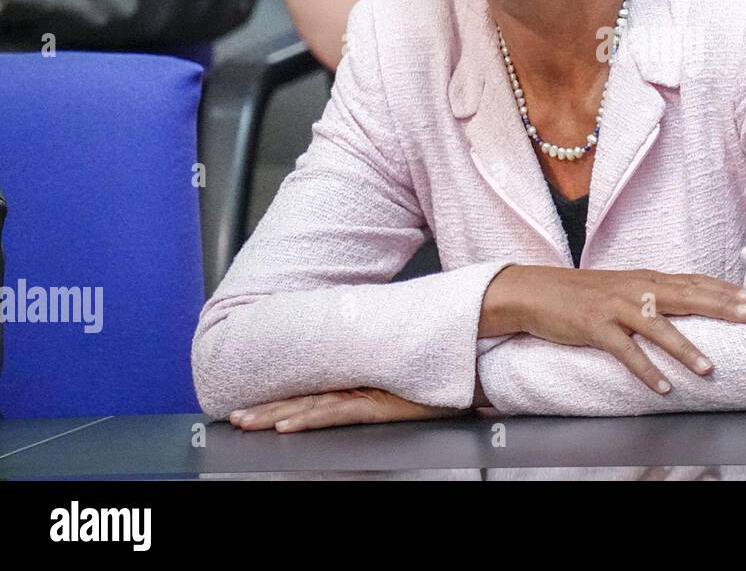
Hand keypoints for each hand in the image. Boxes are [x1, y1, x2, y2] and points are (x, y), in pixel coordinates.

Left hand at [228, 387, 468, 432]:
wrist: (470, 360)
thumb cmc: (439, 370)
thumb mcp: (401, 379)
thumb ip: (378, 382)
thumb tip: (364, 387)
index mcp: (359, 376)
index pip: (311, 389)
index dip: (279, 396)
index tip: (251, 403)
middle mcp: (357, 381)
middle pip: (303, 396)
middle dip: (265, 407)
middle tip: (233, 417)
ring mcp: (366, 391)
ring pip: (311, 405)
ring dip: (275, 415)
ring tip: (245, 422)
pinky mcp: (378, 403)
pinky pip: (336, 414)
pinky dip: (309, 419)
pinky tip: (285, 427)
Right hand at [482, 265, 745, 394]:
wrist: (537, 291)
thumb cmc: (585, 293)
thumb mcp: (625, 287)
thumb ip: (655, 293)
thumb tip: (690, 301)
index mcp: (646, 278)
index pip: (692, 281)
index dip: (722, 289)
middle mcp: (636, 289)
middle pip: (684, 296)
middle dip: (719, 307)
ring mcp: (615, 308)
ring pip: (657, 328)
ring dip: (685, 349)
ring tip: (709, 368)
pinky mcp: (594, 328)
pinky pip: (624, 353)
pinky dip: (645, 370)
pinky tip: (663, 387)